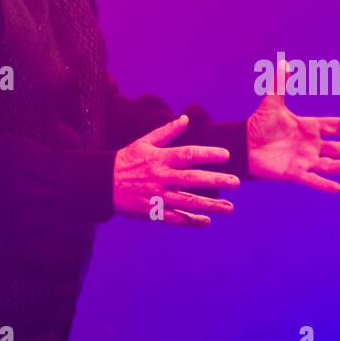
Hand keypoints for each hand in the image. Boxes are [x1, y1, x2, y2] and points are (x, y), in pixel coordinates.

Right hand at [112, 115, 239, 226]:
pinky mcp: (153, 212)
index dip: (208, 154)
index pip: (188, 155)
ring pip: (188, 202)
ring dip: (210, 206)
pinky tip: (207, 221)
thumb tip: (185, 118)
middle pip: (192, 180)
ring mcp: (158, 196)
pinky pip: (175, 218)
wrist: (103, 184)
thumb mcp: (144, 142)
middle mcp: (161, 178)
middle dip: (216, 181)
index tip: (226, 155)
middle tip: (236, 183)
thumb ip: (167, 132)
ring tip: (230, 207)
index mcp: (160, 159)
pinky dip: (191, 221)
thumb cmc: (127, 160)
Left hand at [246, 59, 339, 190]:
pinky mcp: (294, 173)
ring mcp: (304, 160)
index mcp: (309, 127)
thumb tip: (285, 61)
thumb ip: (280, 84)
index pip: (336, 126)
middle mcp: (311, 145)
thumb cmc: (258, 125)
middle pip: (339, 148)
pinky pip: (312, 179)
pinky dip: (324, 184)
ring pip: (330, 164)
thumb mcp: (271, 103)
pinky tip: (337, 188)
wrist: (244, 146)